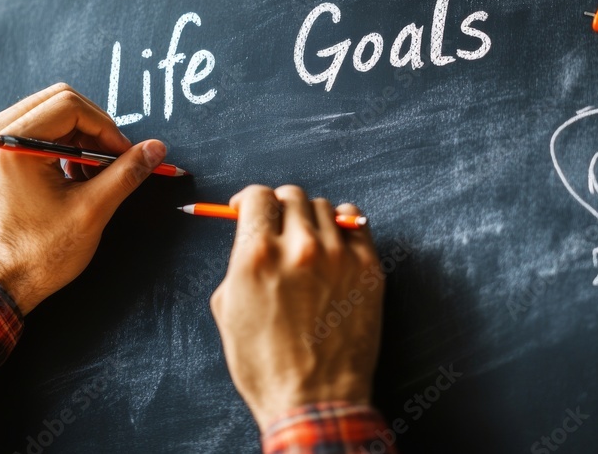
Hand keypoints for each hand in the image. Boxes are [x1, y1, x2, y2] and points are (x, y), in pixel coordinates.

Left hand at [0, 83, 166, 314]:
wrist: (1, 280)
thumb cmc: (37, 253)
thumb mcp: (91, 211)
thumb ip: (126, 173)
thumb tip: (155, 149)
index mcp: (12, 143)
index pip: (70, 105)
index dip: (106, 128)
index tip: (125, 154)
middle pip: (60, 101)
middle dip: (95, 129)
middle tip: (113, 160)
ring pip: (52, 112)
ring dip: (82, 136)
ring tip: (95, 172)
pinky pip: (39, 128)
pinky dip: (65, 143)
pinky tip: (77, 173)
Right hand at [210, 185, 383, 430]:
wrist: (315, 401)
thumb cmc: (266, 364)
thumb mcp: (229, 309)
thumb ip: (238, 262)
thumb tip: (249, 233)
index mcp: (257, 256)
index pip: (257, 196)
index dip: (250, 199)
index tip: (250, 208)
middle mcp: (299, 247)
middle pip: (291, 195)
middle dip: (280, 206)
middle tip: (279, 225)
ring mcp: (338, 256)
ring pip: (325, 206)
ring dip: (311, 217)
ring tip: (308, 240)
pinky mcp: (368, 268)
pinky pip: (357, 222)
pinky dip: (344, 225)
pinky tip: (335, 242)